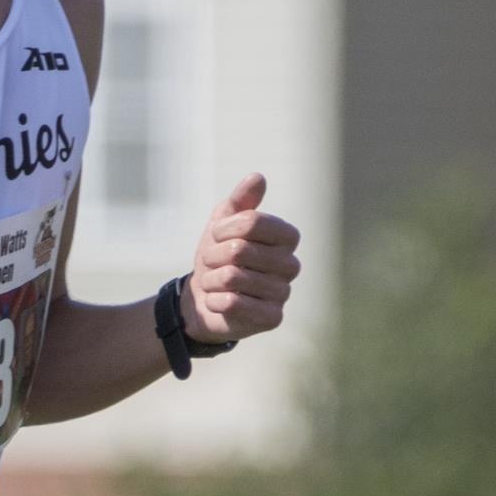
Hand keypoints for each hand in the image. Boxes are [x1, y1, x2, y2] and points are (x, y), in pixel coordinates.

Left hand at [183, 173, 300, 342]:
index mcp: (286, 237)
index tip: (216, 235)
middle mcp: (291, 265)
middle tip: (212, 263)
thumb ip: (240, 200)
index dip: (225, 227)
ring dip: (212, 279)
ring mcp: (284, 293)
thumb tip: (258, 177)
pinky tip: (218, 301)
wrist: (204, 298)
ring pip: (233, 277)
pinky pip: (233, 303)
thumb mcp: (223, 224)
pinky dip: (215, 300)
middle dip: (213, 255)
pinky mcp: (272, 318)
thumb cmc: (218, 257)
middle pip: (239, 249)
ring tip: (216, 283)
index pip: (252, 222)